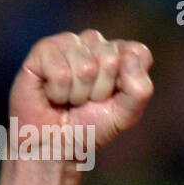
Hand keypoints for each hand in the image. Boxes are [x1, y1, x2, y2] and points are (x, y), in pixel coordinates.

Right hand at [8, 30, 153, 155]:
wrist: (54, 142)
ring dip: (78, 93)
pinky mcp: (44, 49)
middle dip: (100, 90)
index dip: (127, 82)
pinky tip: (52, 93)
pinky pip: (60, 72)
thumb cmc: (90, 126)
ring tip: (70, 98)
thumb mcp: (125, 114)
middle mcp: (95, 43)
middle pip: (111, 58)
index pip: (137, 53)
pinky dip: (58, 93)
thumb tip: (130, 56)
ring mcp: (70, 43)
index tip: (113, 97)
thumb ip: (140, 89)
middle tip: (88, 100)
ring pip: (85, 67)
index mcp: (120, 53)